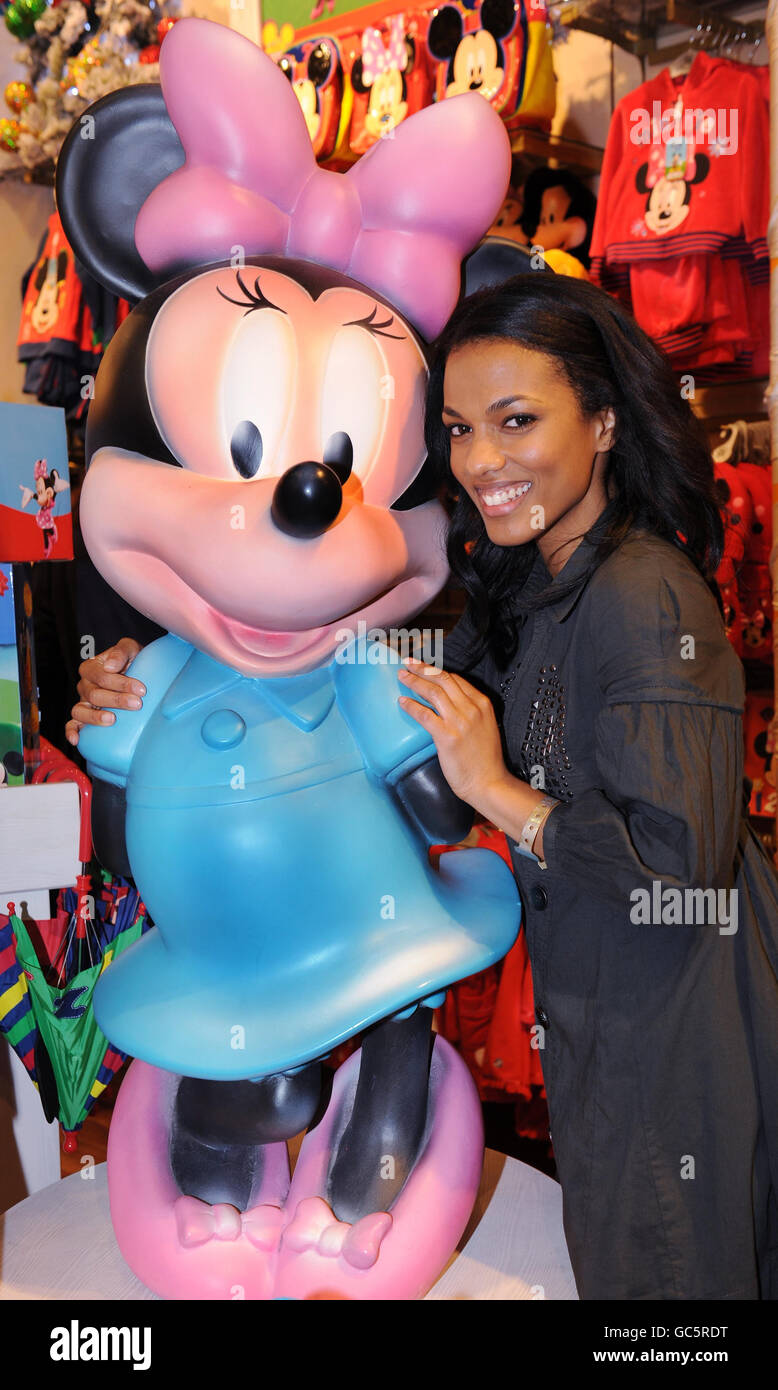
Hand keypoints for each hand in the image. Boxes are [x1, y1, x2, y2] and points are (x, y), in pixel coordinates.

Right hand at [66, 637, 145, 745]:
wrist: (139, 675)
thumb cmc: (133, 661)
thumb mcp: (131, 649)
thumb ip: (121, 651)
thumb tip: (110, 667)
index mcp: (92, 667)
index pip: (101, 675)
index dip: (120, 683)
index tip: (141, 689)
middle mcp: (85, 685)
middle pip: (94, 694)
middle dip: (116, 699)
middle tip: (137, 704)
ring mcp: (83, 702)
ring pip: (81, 710)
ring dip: (95, 716)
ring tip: (112, 719)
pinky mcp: (84, 717)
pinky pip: (72, 724)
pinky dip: (71, 732)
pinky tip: (76, 740)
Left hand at [397, 657, 506, 805]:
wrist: (489, 783)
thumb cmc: (485, 760)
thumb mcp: (484, 727)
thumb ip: (469, 713)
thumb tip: (446, 704)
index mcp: (482, 704)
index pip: (456, 679)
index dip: (437, 671)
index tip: (424, 667)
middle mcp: (472, 709)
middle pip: (443, 680)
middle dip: (423, 668)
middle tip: (407, 663)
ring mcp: (460, 722)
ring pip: (433, 692)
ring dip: (415, 681)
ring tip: (401, 675)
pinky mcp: (447, 736)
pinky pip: (425, 715)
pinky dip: (412, 706)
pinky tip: (402, 701)